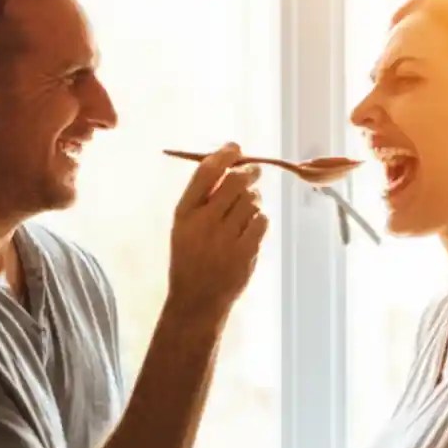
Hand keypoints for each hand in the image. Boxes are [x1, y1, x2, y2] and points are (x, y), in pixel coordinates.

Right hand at [167, 142, 268, 317]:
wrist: (197, 299)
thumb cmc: (191, 257)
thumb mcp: (184, 226)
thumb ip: (202, 198)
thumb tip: (230, 166)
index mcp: (185, 213)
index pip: (206, 172)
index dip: (224, 155)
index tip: (235, 148)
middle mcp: (204, 222)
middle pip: (235, 181)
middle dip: (249, 173)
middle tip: (254, 172)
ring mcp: (226, 238)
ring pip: (252, 201)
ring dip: (254, 200)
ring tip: (246, 211)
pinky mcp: (245, 252)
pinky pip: (262, 221)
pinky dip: (260, 220)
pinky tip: (250, 229)